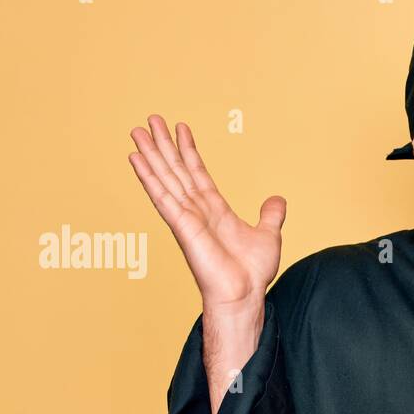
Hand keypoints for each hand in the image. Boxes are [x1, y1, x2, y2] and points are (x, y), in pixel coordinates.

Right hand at [128, 114, 285, 309]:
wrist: (244, 295)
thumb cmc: (252, 273)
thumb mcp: (269, 235)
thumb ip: (270, 215)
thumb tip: (277, 200)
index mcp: (214, 209)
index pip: (198, 172)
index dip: (189, 150)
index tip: (180, 128)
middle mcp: (196, 210)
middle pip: (177, 169)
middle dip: (164, 145)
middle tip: (151, 119)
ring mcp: (186, 217)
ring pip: (165, 178)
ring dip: (150, 154)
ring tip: (137, 130)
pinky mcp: (181, 226)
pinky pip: (161, 197)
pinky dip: (148, 177)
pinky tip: (136, 159)